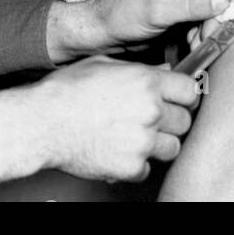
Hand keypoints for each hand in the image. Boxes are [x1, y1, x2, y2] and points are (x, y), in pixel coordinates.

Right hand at [0, 57, 200, 183]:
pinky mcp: (131, 167)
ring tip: (135, 137)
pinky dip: (136, 164)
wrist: (43, 123)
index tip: (177, 99)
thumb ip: (139, 69)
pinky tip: (119, 151)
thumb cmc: (66, 91)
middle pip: (184, 121)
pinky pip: (148, 169)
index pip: (190, 90)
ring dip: (158, 144)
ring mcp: (143, 141)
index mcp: (146, 82)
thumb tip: (163, 72)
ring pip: (172, 148)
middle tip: (152, 120)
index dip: (184, 95)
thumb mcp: (103, 65)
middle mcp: (150, 111)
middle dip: (171, 120)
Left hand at [84, 0, 233, 49]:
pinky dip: (202, 31)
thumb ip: (192, 6)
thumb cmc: (120, 15)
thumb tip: (226, 0)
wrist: (100, 33)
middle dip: (220, 11)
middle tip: (220, 32)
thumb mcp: (158, 11)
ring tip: (202, 42)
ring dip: (210, 25)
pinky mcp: (178, 8)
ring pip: (209, 5)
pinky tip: (195, 44)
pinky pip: (200, 17)